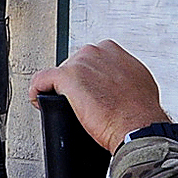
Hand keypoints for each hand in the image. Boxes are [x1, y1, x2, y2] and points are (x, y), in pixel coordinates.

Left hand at [29, 41, 169, 151]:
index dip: (86, 78)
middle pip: (72, 66)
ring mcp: (81, 63)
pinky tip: (39, 102)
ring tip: (68, 108)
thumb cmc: (140, 112)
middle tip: (80, 104)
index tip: (88, 91)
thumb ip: (122, 76)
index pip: (89, 60)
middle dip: (74, 84)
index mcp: (112, 51)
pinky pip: (40, 81)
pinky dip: (36, 92)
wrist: (137, 126)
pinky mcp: (67, 77)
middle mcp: (96, 52)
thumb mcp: (137, 82)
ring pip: (58, 74)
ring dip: (58, 90)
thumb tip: (115, 85)